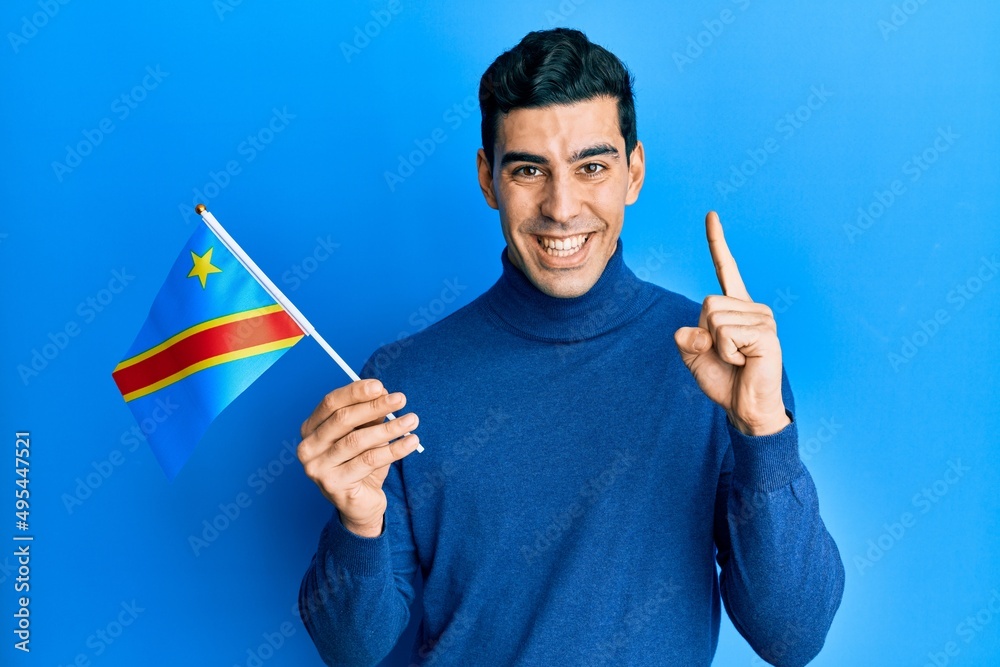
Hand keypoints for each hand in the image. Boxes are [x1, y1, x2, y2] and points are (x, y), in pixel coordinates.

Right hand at [297, 379, 420, 536]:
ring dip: (389, 428)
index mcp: (311, 429)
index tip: (380, 385)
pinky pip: (369, 461)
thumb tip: (382, 391)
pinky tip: (411, 442)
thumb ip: (370, 414)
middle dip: (374, 406)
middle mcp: (308, 448)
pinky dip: (394, 449)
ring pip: (357, 440)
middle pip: (342, 419)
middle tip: (401, 399)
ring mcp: (317, 468)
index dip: (356, 392)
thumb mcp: (366, 434)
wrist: (360, 504)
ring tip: (412, 420)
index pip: (330, 403)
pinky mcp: (334, 485)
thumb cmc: (361, 464)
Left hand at [674, 211, 789, 435]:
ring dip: (716, 346)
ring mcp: (763, 318)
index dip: (717, 242)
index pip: (725, 268)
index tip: (710, 215)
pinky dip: (727, 352)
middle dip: (705, 334)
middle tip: (725, 355)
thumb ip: (686, 340)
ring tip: (737, 359)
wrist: (745, 408)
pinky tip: (745, 362)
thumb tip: (688, 332)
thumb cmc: (725, 380)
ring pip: (715, 319)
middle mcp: (752, 307)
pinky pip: (726, 334)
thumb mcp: (694, 357)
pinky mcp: (767, 334)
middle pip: (707, 303)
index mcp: (735, 307)